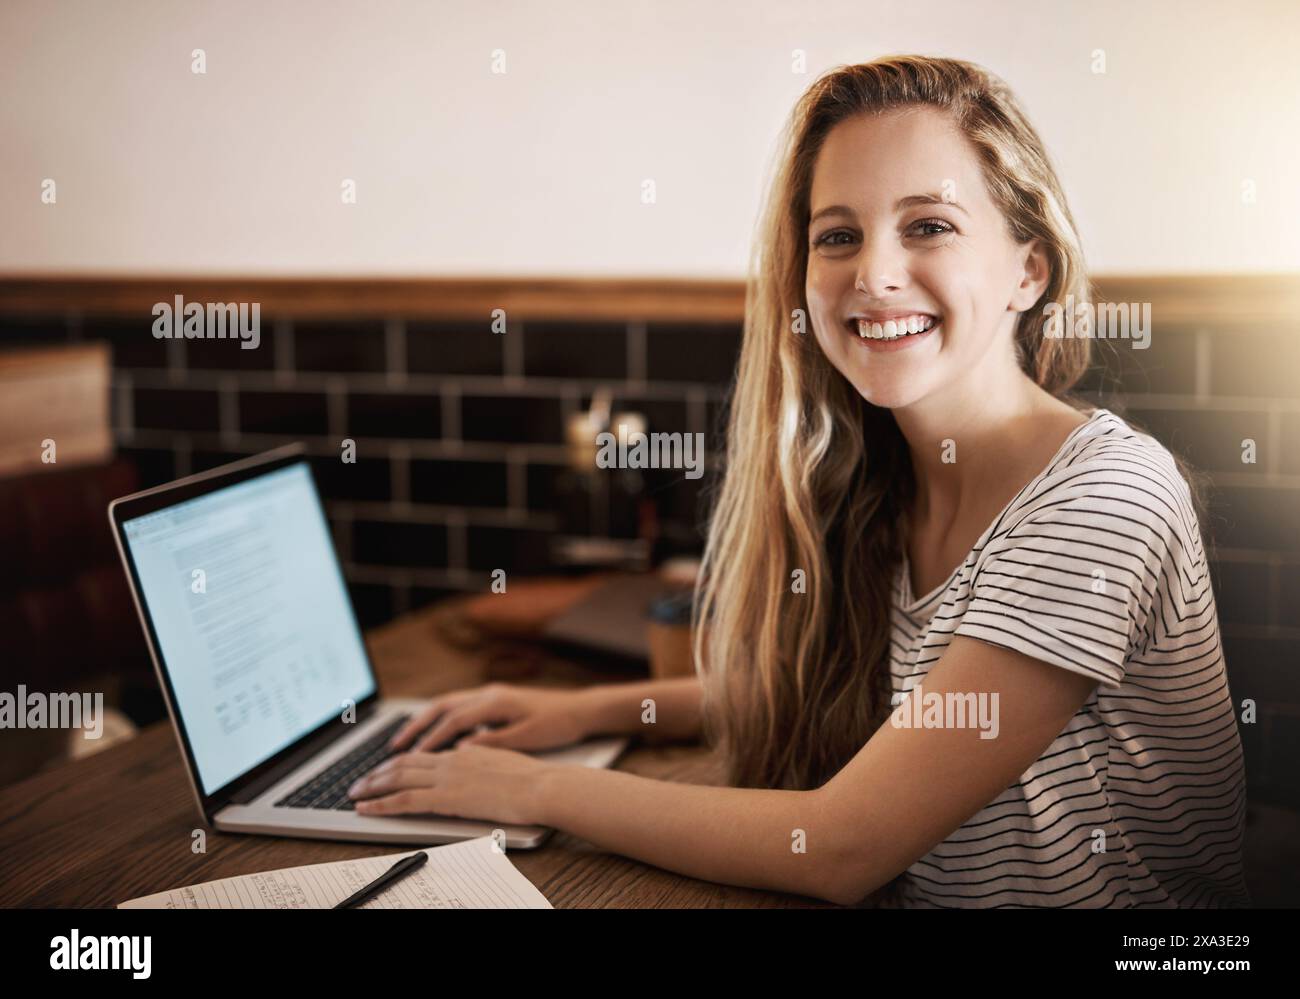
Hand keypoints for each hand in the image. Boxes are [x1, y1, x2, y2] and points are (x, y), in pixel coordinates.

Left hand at [348, 744, 553, 825]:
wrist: (541, 786)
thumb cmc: (532, 779)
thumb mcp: (502, 760)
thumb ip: (480, 758)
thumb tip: (467, 757)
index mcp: (464, 752)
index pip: (422, 754)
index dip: (399, 762)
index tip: (384, 770)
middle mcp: (451, 760)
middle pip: (404, 762)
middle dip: (377, 773)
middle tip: (360, 782)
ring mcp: (447, 777)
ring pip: (398, 777)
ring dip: (372, 786)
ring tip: (355, 795)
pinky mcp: (447, 797)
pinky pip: (404, 799)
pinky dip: (381, 804)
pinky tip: (367, 809)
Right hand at [387, 682, 591, 752]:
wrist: (581, 709)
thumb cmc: (559, 724)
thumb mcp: (528, 737)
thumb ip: (493, 742)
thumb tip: (460, 751)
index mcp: (495, 701)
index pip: (453, 720)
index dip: (430, 738)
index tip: (411, 756)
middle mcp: (489, 693)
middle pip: (442, 706)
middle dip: (415, 726)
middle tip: (393, 747)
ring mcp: (491, 694)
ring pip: (447, 704)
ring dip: (425, 721)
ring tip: (404, 741)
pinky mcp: (495, 700)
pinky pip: (459, 707)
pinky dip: (441, 719)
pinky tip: (433, 735)